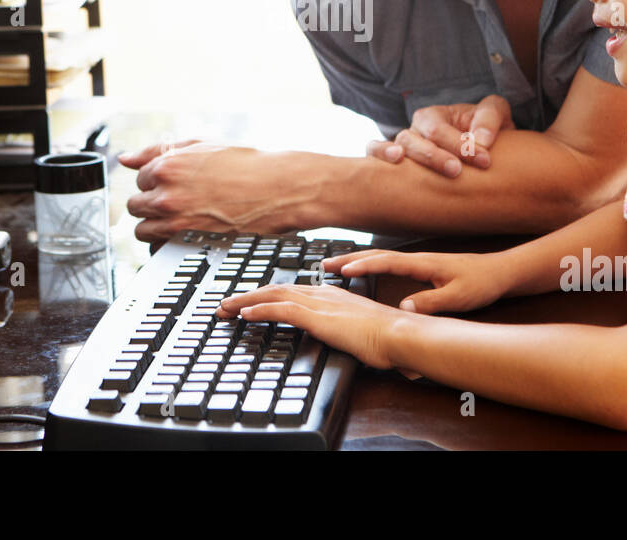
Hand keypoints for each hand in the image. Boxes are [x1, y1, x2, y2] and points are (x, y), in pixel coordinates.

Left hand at [118, 141, 317, 241]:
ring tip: (179, 219)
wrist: (279, 188)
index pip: (140, 178)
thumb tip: (125, 159)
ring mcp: (176, 220)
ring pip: (142, 229)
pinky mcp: (189, 240)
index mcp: (166, 166)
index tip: (174, 185)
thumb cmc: (245, 164)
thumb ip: (157, 150)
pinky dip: (166, 243)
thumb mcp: (201, 145)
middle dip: (151, 203)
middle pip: (135, 205)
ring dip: (154, 224)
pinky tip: (184, 233)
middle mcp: (166, 194)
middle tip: (177, 202)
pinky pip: (158, 248)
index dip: (157, 181)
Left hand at [217, 284, 411, 369]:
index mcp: (332, 295)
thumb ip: (346, 329)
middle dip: (249, 295)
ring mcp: (320, 303)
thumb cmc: (388, 337)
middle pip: (277, 289)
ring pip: (273, 295)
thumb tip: (342, 337)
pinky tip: (245, 315)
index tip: (249, 303)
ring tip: (225, 308)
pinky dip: (260, 310)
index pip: (292, 291)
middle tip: (226, 304)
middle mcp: (323, 294)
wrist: (400, 334)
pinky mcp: (318, 316)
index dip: (267, 296)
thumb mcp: (360, 330)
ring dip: (246, 301)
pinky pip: (282, 310)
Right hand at [324, 249, 511, 313]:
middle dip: (349, 259)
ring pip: (379, 258)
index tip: (342, 271)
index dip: (363, 266)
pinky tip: (361, 272)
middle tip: (323, 265)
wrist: (500, 272)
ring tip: (333, 267)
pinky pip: (387, 264)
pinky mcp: (420, 268)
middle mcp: (416, 259)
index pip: (386, 262)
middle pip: (376, 255)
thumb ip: (433, 301)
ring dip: (355, 260)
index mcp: (423, 263)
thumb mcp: (460, 296)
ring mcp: (417, 262)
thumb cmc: (482, 282)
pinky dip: (368, 265)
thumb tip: (404, 308)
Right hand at [366, 95, 513, 175]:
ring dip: (409, 160)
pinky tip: (393, 163)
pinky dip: (378, 155)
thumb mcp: (493, 114)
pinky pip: (375, 157)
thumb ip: (489, 119)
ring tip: (408, 163)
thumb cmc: (483, 129)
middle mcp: (413, 132)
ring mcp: (402, 149)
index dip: (459, 144)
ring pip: (397, 149)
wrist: (480, 149)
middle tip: (456, 171)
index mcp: (432, 117)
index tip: (485, 161)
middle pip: (414, 141)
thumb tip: (482, 141)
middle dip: (434, 156)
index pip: (439, 130)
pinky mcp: (396, 167)